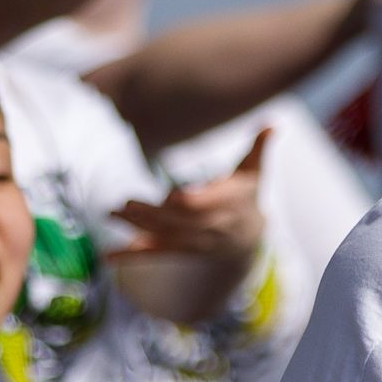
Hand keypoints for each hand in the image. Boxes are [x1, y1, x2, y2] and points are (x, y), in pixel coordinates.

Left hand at [111, 128, 269, 272]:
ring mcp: (196, 242)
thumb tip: (272, 124)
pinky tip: (108, 257)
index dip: (192, 203)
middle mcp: (212, 227)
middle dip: (154, 214)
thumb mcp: (255, 171)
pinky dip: (131, 256)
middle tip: (126, 202)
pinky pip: (156, 254)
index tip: (173, 197)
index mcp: (229, 204)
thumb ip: (259, 147)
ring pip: (165, 236)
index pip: (209, 205)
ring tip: (112, 214)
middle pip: (180, 222)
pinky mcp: (181, 251)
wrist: (248, 239)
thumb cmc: (247, 194)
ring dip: (137, 227)